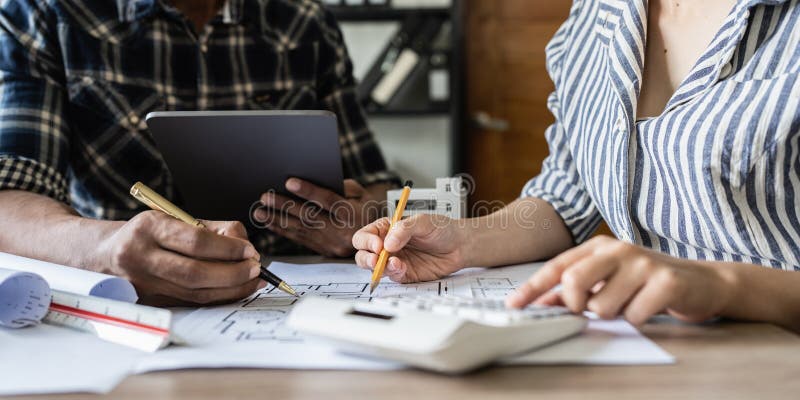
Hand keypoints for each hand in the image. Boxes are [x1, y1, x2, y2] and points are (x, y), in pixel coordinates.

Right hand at [96, 211, 263, 305]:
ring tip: (252, 280)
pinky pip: (190, 302)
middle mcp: (141, 257)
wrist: (100, 255)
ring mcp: (142, 284)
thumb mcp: (172, 218)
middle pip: (195, 273)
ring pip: (194, 293)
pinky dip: (217, 297)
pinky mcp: (149, 302)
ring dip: (230, 289)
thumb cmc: (146, 234)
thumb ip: (210, 229)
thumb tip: (243, 245)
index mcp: (148, 228)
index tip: (250, 250)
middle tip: (256, 268)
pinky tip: (236, 290)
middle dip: (232, 273)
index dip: (227, 248)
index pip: (195, 241)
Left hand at [252, 178, 389, 256]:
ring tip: (259, 211)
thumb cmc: (362, 205)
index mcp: (353, 213)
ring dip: (277, 221)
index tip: (289, 181)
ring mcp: (332, 244)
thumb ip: (340, 186)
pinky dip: (282, 230)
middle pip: (310, 217)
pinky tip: (268, 222)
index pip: (328, 201)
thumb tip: (316, 179)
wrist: (376, 234)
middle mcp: (342, 231)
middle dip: (285, 207)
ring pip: (301, 230)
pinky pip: (300, 240)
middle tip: (265, 197)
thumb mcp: (358, 193)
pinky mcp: (323, 251)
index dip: (309, 191)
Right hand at [352, 214, 464, 282]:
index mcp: (387, 229)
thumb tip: (388, 243)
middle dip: (366, 258)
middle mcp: (387, 245)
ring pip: (375, 268)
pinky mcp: (404, 273)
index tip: (378, 245)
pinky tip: (403, 267)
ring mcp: (395, 260)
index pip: (365, 235)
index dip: (367, 241)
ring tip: (396, 263)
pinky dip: (394, 274)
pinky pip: (392, 277)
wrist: (459, 246)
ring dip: (380, 268)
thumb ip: (404, 229)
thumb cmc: (442, 229)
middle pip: (363, 254)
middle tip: (376, 259)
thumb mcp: (423, 221)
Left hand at [505, 236, 735, 325]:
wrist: (702, 281)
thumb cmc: (646, 283)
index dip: (533, 288)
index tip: (513, 305)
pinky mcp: (665, 281)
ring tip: (631, 303)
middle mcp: (618, 249)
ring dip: (614, 315)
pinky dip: (638, 320)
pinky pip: (634, 316)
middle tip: (589, 310)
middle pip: (573, 281)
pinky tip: (651, 307)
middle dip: (576, 304)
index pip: (557, 267)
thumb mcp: (608, 281)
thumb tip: (541, 303)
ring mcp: (642, 263)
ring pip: (603, 306)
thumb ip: (576, 289)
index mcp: (599, 246)